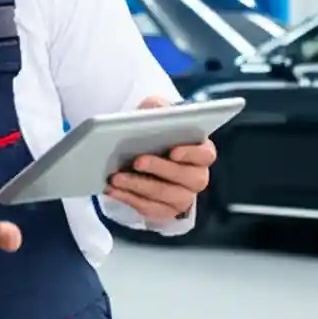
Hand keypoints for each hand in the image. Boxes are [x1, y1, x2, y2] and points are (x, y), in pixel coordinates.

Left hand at [103, 96, 217, 221]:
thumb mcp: (155, 114)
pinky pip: (149, 208)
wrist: (140, 153)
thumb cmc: (153, 133)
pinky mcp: (165, 210)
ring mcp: (183, 197)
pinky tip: (112, 189)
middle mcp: (196, 177)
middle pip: (187, 178)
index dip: (191, 153)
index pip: (206, 155)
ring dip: (139, 186)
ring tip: (116, 177)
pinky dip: (129, 198)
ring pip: (166, 196)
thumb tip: (153, 109)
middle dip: (160, 169)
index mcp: (200, 152)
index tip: (173, 150)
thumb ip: (157, 108)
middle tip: (137, 161)